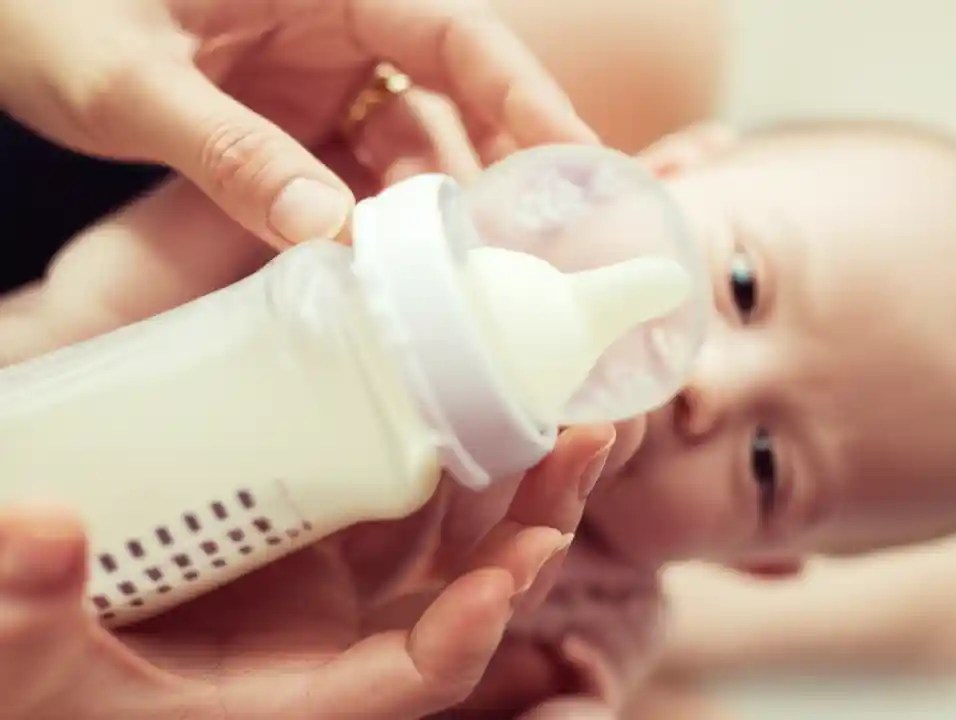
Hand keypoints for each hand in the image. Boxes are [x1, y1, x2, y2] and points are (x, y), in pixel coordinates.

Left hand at [0, 0, 594, 249]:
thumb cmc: (43, 7)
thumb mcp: (128, 78)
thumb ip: (227, 150)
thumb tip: (327, 233)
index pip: (458, 34)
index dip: (530, 97)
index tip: (580, 166)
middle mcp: (337, 28)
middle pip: (453, 104)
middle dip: (489, 181)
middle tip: (526, 261)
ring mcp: (316, 80)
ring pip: (409, 153)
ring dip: (426, 222)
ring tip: (449, 292)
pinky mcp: (292, 125)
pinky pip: (357, 178)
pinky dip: (373, 229)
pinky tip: (382, 280)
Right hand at [0, 423, 613, 718]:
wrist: (47, 656)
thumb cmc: (48, 695)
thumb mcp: (32, 678)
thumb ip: (29, 621)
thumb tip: (36, 531)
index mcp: (302, 702)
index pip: (419, 679)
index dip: (471, 631)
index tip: (513, 570)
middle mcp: (341, 645)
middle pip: (471, 591)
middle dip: (536, 522)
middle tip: (586, 439)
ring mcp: (336, 590)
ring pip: (453, 537)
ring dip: (513, 477)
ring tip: (565, 402)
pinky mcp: (316, 542)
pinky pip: (403, 497)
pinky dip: (442, 451)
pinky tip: (468, 388)